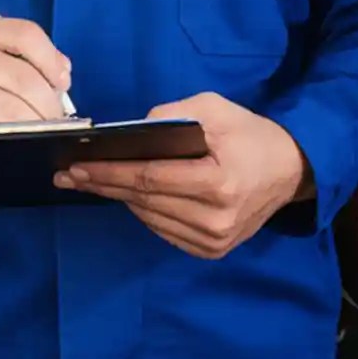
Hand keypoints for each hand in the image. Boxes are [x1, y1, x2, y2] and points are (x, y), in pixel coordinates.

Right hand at [0, 15, 71, 132]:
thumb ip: (29, 58)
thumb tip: (62, 74)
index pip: (26, 34)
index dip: (52, 60)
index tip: (62, 82)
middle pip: (22, 77)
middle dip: (48, 105)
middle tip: (56, 121)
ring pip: (10, 109)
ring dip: (36, 126)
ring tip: (41, 133)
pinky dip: (13, 139)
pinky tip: (17, 140)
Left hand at [56, 92, 312, 258]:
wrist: (290, 170)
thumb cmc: (249, 133)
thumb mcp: (213, 108)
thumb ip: (171, 115)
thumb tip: (130, 132)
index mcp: (219, 183)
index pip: (149, 179)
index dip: (109, 172)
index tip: (75, 167)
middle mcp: (215, 219)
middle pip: (143, 201)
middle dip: (102, 185)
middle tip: (66, 175)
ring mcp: (214, 240)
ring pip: (149, 218)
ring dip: (118, 198)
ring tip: (89, 181)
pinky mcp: (212, 250)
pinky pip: (162, 230)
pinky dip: (142, 211)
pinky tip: (125, 194)